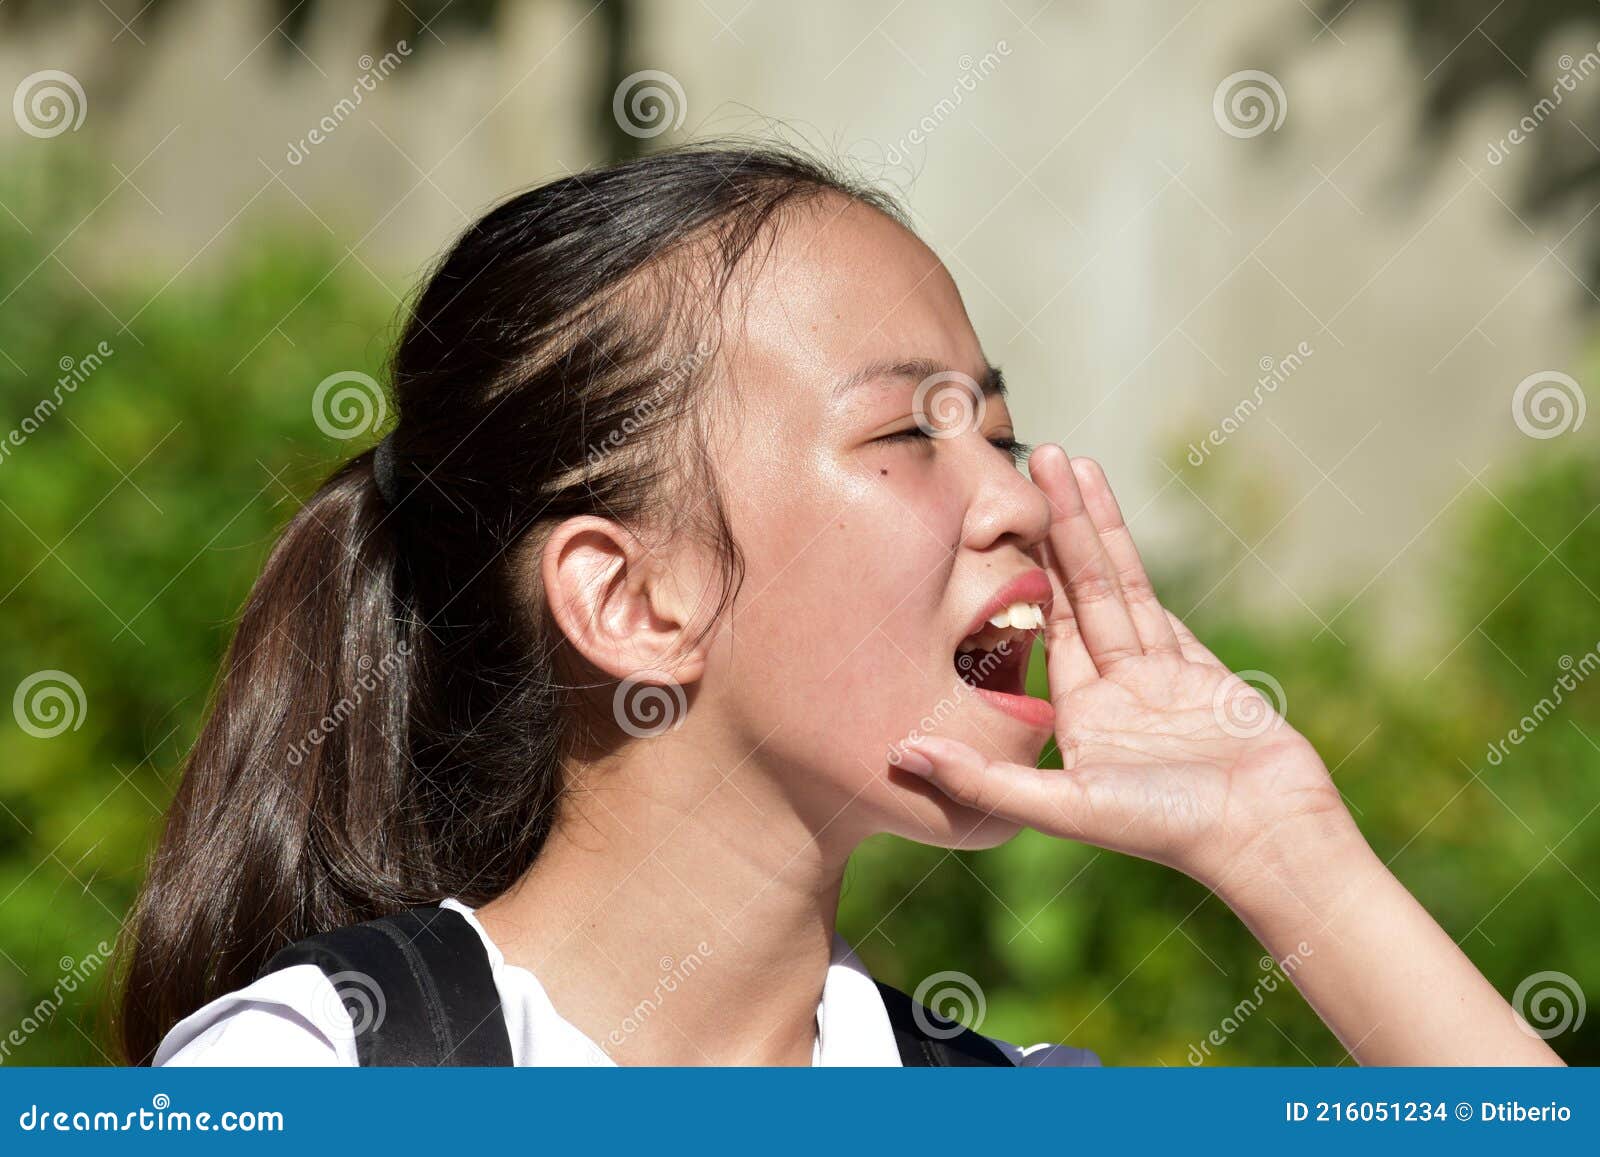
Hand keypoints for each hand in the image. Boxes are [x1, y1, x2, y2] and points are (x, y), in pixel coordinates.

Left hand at [901, 445, 1357, 893]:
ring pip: (1110, 580)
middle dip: (1045, 527)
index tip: (975, 523)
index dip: (1006, 576)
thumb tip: (899, 754)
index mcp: (1070, 719)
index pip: (1029, 631)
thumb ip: (983, 782)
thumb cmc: (1169, 829)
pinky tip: (1102, 505)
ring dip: (1084, 521)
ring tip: (1061, 458)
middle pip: (1068, 591)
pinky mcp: (1196, 666)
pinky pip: (1151, 594)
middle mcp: (1105, 691)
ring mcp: (1154, 675)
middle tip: (1020, 458)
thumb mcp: (1067, 808)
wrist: (1269, 835)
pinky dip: (1126, 548)